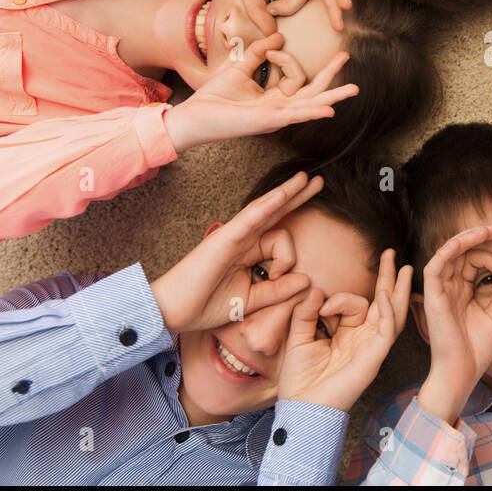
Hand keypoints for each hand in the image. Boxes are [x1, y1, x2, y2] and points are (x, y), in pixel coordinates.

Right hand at [150, 171, 320, 333]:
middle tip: (319, 181)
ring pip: (265, 210)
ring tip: (307, 179)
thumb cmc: (206, 305)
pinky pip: (248, 218)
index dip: (289, 257)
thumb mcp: (252, 300)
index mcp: (248, 252)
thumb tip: (307, 280)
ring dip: (287, 192)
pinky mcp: (223, 239)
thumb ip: (279, 291)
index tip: (279, 277)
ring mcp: (233, 236)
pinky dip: (266, 205)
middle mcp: (243, 239)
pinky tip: (283, 193)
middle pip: (275, 212)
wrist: (172, 312)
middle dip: (298, 196)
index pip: (280, 239)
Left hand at [164, 37, 357, 151]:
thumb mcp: (240, 68)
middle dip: (332, 76)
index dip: (287, 58)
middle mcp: (280, 109)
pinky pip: (294, 115)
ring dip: (333, 96)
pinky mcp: (266, 121)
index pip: (296, 77)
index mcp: (275, 99)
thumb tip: (280, 38)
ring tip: (354, 89)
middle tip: (346, 57)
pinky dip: (312, 112)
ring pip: (310, 105)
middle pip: (313, 92)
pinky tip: (329, 111)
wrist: (193, 116)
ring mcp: (275, 117)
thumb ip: (259, 53)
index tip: (273, 47)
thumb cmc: (214, 98)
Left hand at [276, 249, 412, 410]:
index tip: (319, 305)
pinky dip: (389, 312)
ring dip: (397, 290)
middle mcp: (363, 338)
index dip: (338, 298)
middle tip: (391, 254)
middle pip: (382, 303)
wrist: (302, 408)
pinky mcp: (374, 357)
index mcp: (347, 335)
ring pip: (392, 313)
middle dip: (387, 278)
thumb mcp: (298, 338)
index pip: (355, 304)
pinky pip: (388, 330)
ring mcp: (371, 347)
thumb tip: (315, 289)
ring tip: (403, 268)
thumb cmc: (300, 380)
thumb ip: (306, 313)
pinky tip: (387, 296)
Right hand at [415, 225, 491, 423]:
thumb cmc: (477, 349)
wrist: (463, 373)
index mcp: (462, 292)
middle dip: (477, 238)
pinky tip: (464, 242)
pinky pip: (434, 266)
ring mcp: (440, 291)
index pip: (471, 261)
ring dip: (465, 238)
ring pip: (447, 253)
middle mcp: (449, 288)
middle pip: (460, 252)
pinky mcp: (433, 297)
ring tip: (485, 230)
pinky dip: (448, 251)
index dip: (489, 255)